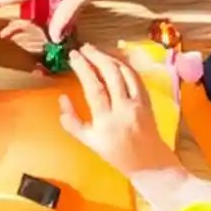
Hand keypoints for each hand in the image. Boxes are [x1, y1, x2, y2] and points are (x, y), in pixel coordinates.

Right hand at [58, 45, 178, 176]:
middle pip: (111, 75)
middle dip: (96, 57)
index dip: (83, 68)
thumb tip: (62, 98)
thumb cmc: (115, 152)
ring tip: (96, 51)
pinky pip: (136, 77)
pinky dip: (124, 64)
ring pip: (125, 72)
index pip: (94, 88)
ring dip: (110, 57)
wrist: (148, 161)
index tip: (73, 56)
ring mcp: (138, 103)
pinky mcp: (148, 100)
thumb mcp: (87, 141)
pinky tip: (114, 58)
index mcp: (106, 120)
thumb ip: (71, 121)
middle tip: (83, 48)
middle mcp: (123, 109)